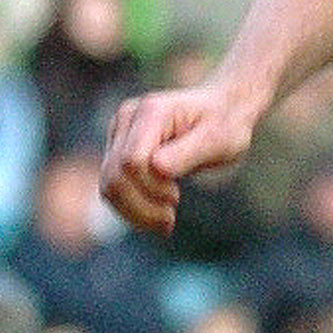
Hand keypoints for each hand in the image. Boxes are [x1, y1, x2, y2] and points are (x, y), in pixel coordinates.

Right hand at [100, 81, 262, 236]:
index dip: (151, 188)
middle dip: (140, 207)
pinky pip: (112, 186)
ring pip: (108, 185)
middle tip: (170, 220)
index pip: (132, 161)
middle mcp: (127, 118)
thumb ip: (187, 153)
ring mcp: (119, 132)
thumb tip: (157, 168)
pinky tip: (155, 216)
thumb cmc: (225, 125)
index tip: (176, 198)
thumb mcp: (217, 140)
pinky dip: (130, 208)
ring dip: (134, 212)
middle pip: (114, 176)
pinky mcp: (118, 148)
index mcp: (151, 112)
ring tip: (164, 221)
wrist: (223, 111)